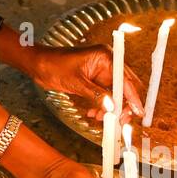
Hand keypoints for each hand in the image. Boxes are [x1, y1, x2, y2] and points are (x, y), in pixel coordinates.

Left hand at [26, 44, 144, 124]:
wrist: (39, 65)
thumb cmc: (54, 66)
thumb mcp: (76, 82)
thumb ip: (96, 95)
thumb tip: (112, 107)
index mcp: (105, 57)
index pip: (125, 79)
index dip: (133, 97)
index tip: (137, 112)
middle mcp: (107, 63)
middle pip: (124, 87)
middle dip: (122, 105)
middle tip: (119, 120)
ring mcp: (101, 72)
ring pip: (115, 94)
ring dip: (111, 108)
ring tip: (100, 117)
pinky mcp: (95, 81)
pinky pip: (105, 96)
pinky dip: (103, 106)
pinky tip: (94, 113)